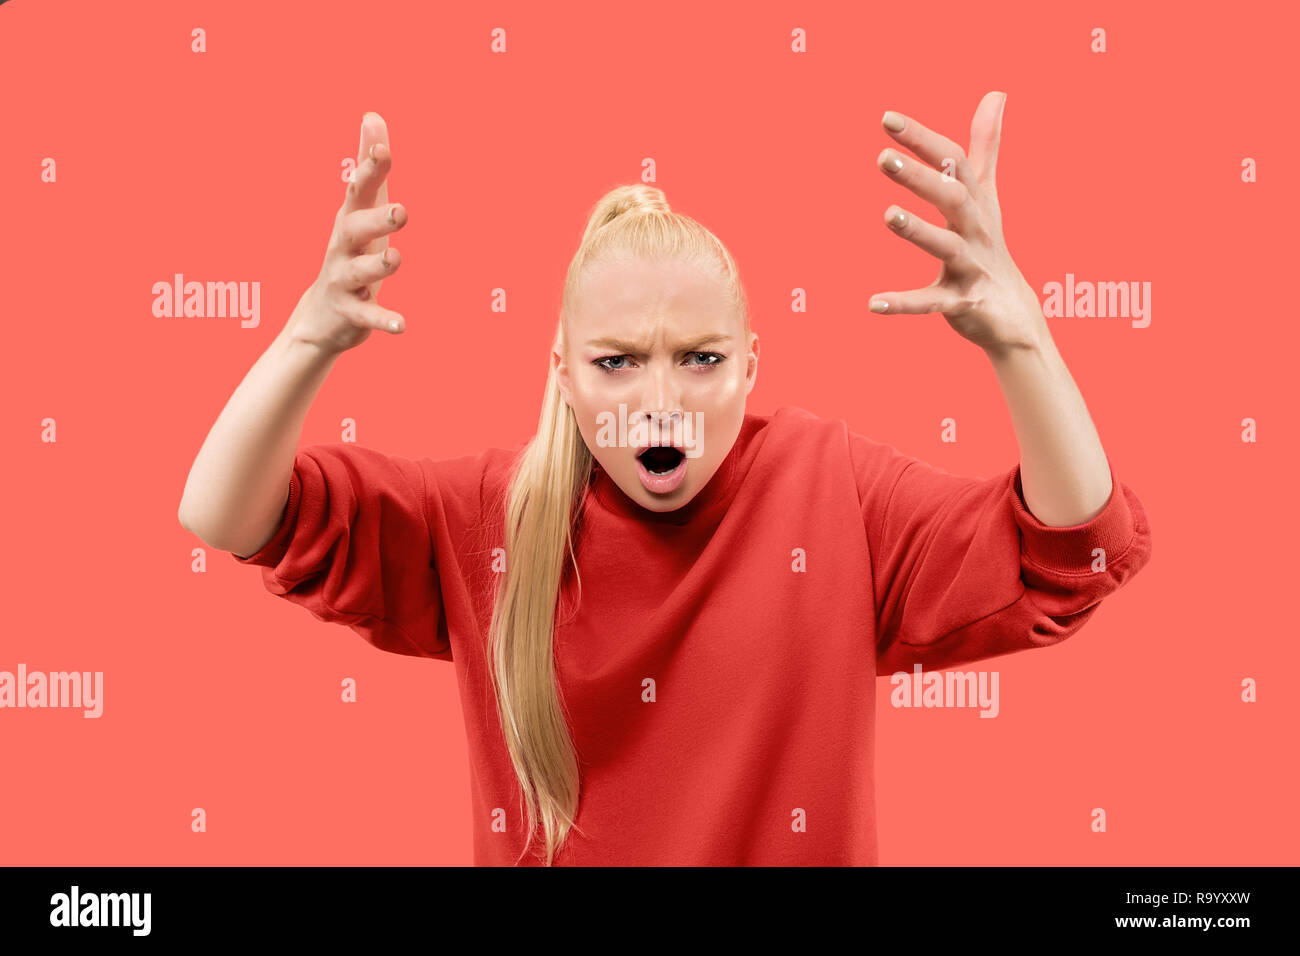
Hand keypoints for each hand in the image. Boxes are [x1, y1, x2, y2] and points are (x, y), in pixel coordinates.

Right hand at [287, 112, 407, 353]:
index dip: (370, 169)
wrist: (321, 315)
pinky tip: (402, 325)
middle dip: (377, 219)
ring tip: (397, 258)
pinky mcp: (351, 312)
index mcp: (350, 219)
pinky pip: (368, 316)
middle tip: (403, 211)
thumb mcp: (360, 209)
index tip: (383, 149)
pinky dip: (384, 320)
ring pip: (361, 272)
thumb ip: (370, 167)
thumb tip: (373, 115)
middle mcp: (343, 246)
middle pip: (356, 228)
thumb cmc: (350, 250)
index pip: (360, 189)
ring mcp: (344, 280)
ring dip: (379, 266)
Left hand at [871, 91, 1045, 356]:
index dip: (922, 139)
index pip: (952, 161)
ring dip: (918, 231)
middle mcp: (975, 229)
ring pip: (945, 246)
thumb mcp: (985, 194)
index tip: (886, 118)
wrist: (1013, 314)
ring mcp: (970, 266)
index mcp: (975, 201)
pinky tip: (873, 303)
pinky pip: (931, 303)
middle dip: (920, 177)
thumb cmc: (988, 246)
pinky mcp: (962, 302)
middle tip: (882, 158)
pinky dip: (904, 304)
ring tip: (887, 215)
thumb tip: (997, 93)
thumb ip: (984, 147)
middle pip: (951, 197)